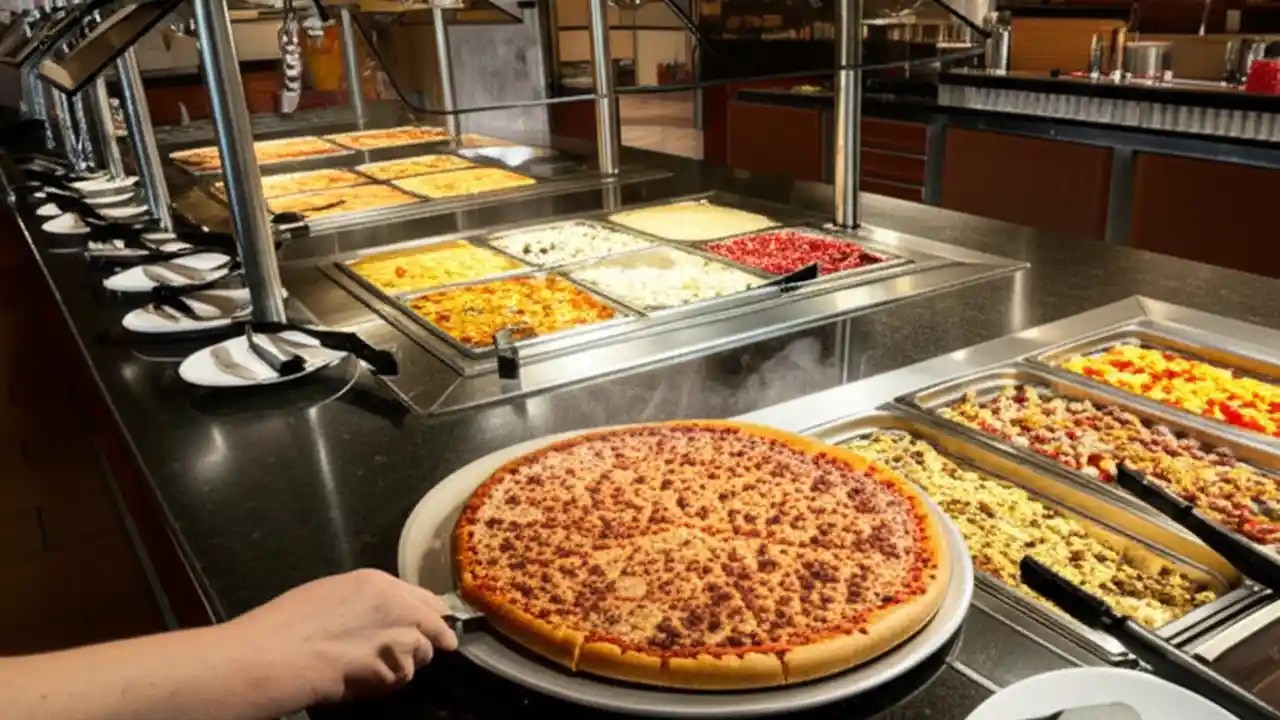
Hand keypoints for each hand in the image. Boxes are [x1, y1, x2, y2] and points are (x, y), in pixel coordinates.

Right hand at [225, 568, 457, 703]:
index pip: (425, 599)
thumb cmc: (283, 627)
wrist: (266, 656)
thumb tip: (384, 617)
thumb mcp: (328, 596)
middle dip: (427, 642)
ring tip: (371, 671)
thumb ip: (366, 603)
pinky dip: (385, 685)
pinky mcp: (387, 668)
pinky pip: (399, 680)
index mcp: (376, 582)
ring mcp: (394, 637)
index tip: (432, 628)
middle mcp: (393, 604)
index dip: (429, 617)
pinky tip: (361, 682)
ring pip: (419, 656)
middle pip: (433, 626)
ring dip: (402, 667)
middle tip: (414, 655)